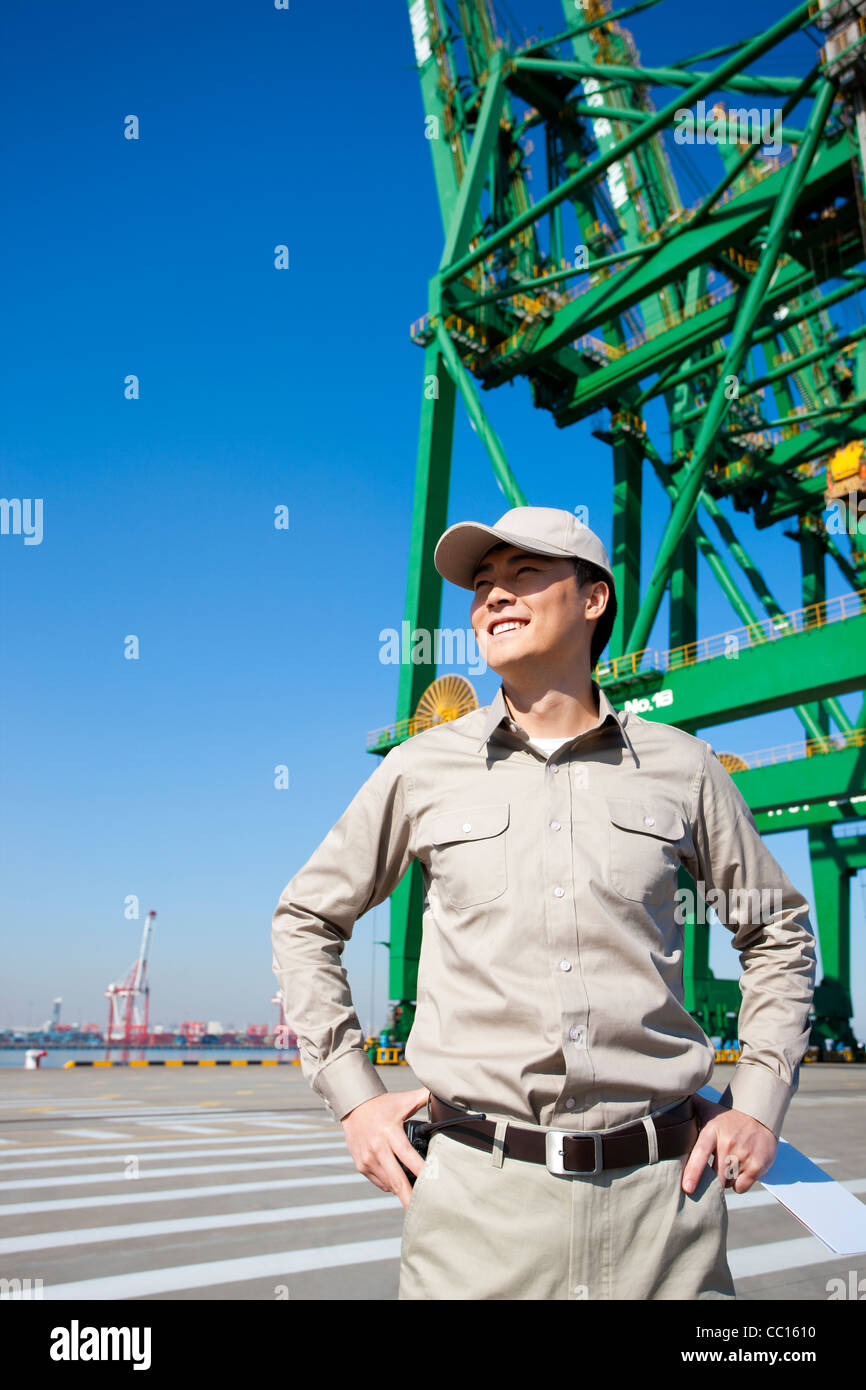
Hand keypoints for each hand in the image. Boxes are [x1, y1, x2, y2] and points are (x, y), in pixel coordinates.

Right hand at [340, 1087, 430, 1208]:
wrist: (353, 1106)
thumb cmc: (384, 1105)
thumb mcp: (403, 1100)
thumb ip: (423, 1098)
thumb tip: (444, 1095)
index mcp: (389, 1132)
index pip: (408, 1155)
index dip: (421, 1170)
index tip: (432, 1182)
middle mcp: (377, 1147)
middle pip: (396, 1178)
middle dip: (409, 1196)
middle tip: (422, 1210)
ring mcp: (367, 1159)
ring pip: (388, 1183)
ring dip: (402, 1191)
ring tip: (416, 1198)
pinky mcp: (361, 1166)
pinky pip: (380, 1182)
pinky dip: (391, 1185)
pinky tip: (400, 1185)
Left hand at [681, 1094, 777, 1194]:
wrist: (760, 1118)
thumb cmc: (728, 1119)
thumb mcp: (709, 1110)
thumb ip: (690, 1108)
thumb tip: (668, 1099)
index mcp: (713, 1130)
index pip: (701, 1152)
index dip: (693, 1171)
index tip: (687, 1188)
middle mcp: (728, 1142)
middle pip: (715, 1175)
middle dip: (711, 1179)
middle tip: (713, 1168)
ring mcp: (744, 1155)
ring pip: (727, 1183)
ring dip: (725, 1180)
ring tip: (729, 1164)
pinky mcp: (757, 1165)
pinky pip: (741, 1187)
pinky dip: (738, 1184)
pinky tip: (740, 1170)